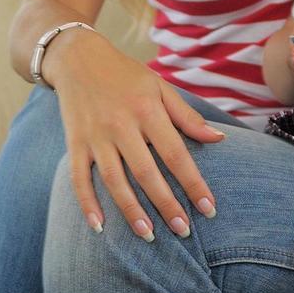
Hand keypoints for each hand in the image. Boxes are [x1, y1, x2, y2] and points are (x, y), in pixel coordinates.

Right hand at [45, 30, 224, 239]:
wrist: (77, 57)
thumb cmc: (125, 74)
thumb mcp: (159, 87)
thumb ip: (187, 116)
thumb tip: (218, 140)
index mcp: (147, 110)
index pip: (175, 154)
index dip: (193, 183)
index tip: (209, 209)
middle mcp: (121, 125)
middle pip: (146, 172)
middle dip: (166, 205)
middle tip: (183, 231)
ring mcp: (95, 136)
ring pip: (114, 180)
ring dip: (130, 210)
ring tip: (148, 235)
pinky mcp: (75, 143)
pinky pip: (79, 178)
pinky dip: (87, 204)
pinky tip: (99, 228)